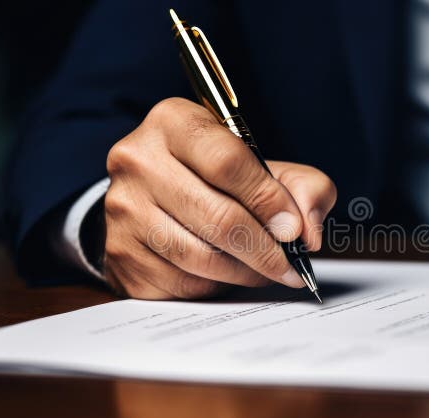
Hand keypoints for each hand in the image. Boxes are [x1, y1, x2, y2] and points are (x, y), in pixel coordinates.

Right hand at [103, 98, 336, 298]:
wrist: (154, 201)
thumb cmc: (217, 179)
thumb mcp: (263, 166)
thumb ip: (303, 186)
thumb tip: (307, 232)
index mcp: (173, 122)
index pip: (228, 162)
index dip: (269, 200)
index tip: (293, 228)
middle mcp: (138, 160)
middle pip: (218, 216)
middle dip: (265, 248)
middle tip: (289, 265)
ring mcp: (123, 209)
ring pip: (201, 255)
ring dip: (245, 271)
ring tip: (266, 271)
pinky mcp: (121, 252)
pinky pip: (182, 280)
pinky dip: (216, 285)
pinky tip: (230, 275)